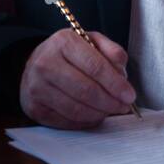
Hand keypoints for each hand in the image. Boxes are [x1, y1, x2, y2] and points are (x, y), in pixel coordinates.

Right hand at [19, 29, 137, 128]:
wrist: (38, 63)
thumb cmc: (69, 53)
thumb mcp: (91, 41)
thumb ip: (111, 50)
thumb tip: (121, 68)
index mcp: (63, 41)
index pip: (95, 66)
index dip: (115, 84)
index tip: (129, 95)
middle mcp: (45, 63)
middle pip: (86, 90)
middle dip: (110, 102)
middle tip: (123, 106)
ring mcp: (37, 87)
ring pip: (76, 109)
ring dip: (100, 113)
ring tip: (111, 110)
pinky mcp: (34, 107)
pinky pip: (66, 120)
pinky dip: (85, 121)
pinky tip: (94, 115)